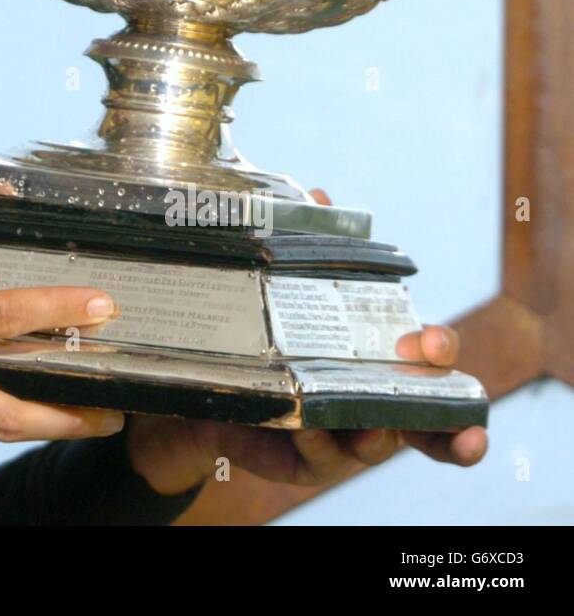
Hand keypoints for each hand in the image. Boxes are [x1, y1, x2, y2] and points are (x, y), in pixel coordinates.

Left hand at [123, 187, 488, 494]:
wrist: (197, 382)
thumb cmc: (255, 330)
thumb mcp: (278, 283)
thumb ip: (305, 242)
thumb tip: (320, 198)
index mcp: (373, 353)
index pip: (427, 357)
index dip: (441, 352)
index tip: (434, 344)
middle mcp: (367, 397)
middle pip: (427, 417)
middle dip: (451, 422)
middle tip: (461, 423)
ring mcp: (340, 433)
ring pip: (375, 444)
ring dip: (378, 437)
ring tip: (373, 425)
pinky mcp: (301, 459)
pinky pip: (319, 459)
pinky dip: (317, 443)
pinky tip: (306, 426)